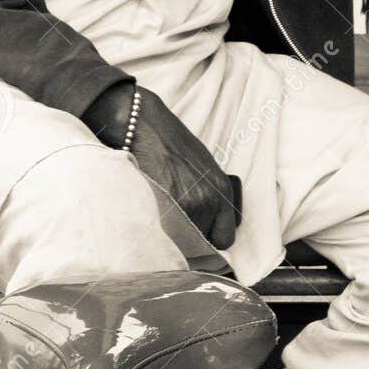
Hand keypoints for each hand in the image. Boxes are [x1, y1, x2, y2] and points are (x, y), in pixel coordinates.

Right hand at [84, 82, 240, 251]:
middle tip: (172, 221)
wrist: (144, 125)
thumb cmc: (170, 143)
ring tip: (158, 210)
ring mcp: (187, 205)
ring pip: (179, 242)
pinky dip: (156, 229)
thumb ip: (208, 196)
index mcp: (222, 190)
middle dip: (186, 237)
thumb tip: (204, 224)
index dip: (208, 239)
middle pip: (199, 243)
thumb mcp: (202, 168)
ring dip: (169, 234)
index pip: (224, 238)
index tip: (197, 236)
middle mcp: (208, 200)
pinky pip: (163, 235)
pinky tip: (150, 211)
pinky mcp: (164, 206)